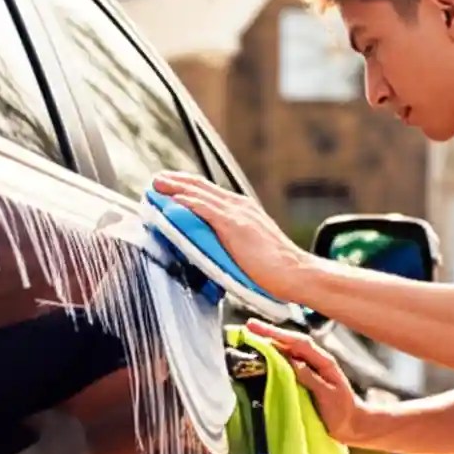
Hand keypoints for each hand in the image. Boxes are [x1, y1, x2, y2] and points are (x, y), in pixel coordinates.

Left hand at [151, 171, 308, 300]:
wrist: (296, 273)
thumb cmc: (275, 270)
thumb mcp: (249, 250)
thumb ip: (231, 243)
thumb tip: (214, 249)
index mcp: (243, 210)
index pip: (209, 193)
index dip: (188, 187)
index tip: (170, 186)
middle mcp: (239, 206)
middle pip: (201, 187)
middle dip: (176, 182)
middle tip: (156, 180)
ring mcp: (237, 214)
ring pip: (199, 193)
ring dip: (175, 188)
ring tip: (156, 185)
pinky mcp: (234, 225)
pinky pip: (204, 208)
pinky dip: (186, 202)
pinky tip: (172, 200)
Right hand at [244, 320, 382, 446]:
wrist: (352, 424)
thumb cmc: (343, 412)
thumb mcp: (329, 395)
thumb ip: (311, 378)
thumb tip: (292, 361)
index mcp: (323, 361)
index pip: (298, 342)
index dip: (277, 334)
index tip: (256, 328)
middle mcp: (315, 360)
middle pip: (290, 342)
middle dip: (269, 333)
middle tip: (247, 326)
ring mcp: (309, 368)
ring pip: (287, 350)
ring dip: (269, 342)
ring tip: (250, 336)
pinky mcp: (304, 377)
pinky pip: (286, 363)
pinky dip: (273, 357)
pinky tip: (261, 355)